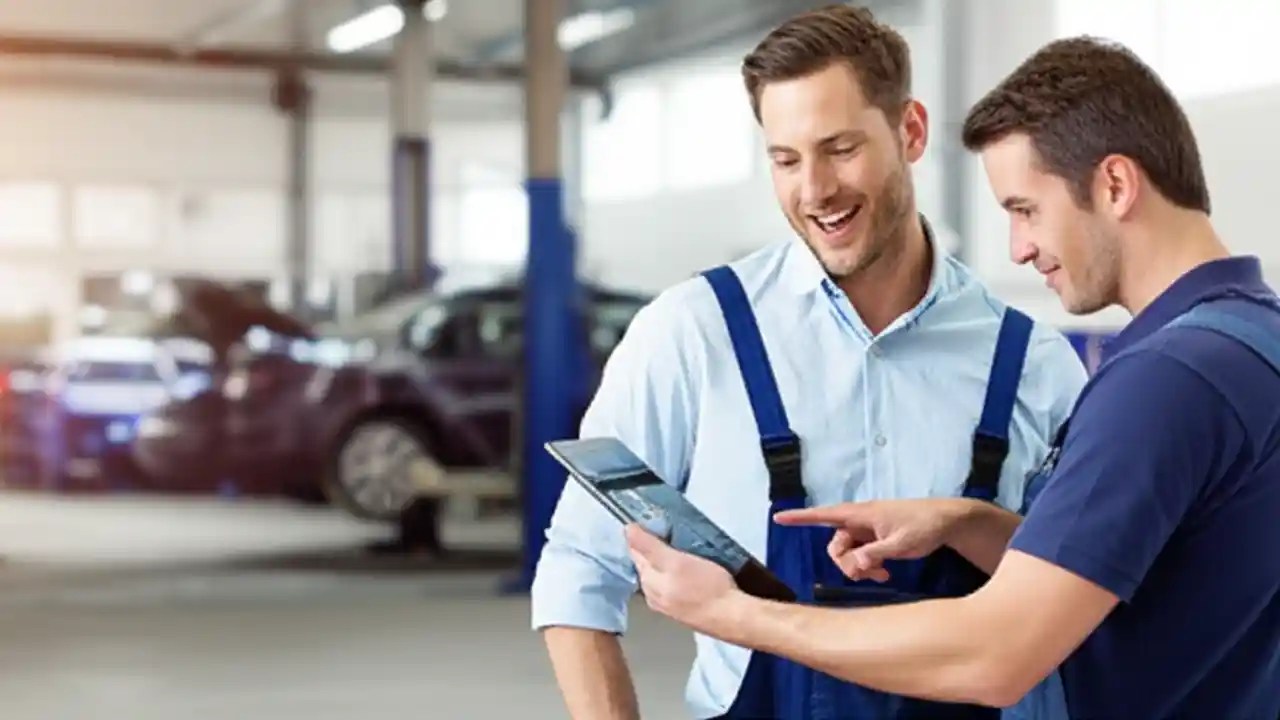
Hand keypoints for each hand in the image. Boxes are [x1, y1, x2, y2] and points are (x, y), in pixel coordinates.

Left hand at [624, 524, 741, 634]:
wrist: (732, 617)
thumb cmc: (708, 588)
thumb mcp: (676, 561)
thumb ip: (650, 547)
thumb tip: (628, 530)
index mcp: (648, 582)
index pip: (635, 551)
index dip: (641, 534)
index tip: (651, 520)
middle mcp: (653, 595)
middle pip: (646, 563)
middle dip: (652, 547)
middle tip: (666, 529)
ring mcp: (668, 604)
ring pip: (660, 574)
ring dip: (665, 559)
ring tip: (679, 545)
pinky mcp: (683, 608)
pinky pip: (673, 583)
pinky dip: (677, 571)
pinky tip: (689, 568)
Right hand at [774, 499, 967, 582]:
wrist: (948, 522)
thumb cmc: (925, 526)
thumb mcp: (901, 543)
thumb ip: (875, 554)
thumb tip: (855, 564)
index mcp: (862, 515)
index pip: (825, 514)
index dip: (800, 517)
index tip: (779, 518)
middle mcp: (860, 521)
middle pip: (836, 544)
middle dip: (846, 563)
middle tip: (866, 574)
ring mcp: (868, 531)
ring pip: (849, 553)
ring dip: (859, 568)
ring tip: (881, 575)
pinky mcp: (877, 539)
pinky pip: (861, 555)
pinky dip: (868, 566)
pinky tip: (884, 573)